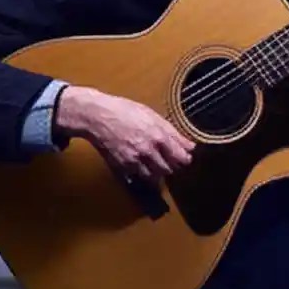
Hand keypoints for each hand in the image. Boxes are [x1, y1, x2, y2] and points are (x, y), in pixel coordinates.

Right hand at [53, 85, 194, 182]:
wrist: (98, 116)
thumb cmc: (124, 111)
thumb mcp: (152, 116)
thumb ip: (172, 132)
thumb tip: (190, 145)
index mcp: (158, 136)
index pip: (181, 157)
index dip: (185, 158)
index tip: (185, 157)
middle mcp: (147, 150)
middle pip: (169, 169)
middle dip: (171, 166)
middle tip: (169, 159)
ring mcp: (134, 160)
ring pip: (154, 177)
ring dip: (157, 172)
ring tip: (154, 162)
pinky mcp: (123, 167)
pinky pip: (138, 177)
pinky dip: (142, 173)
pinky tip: (140, 164)